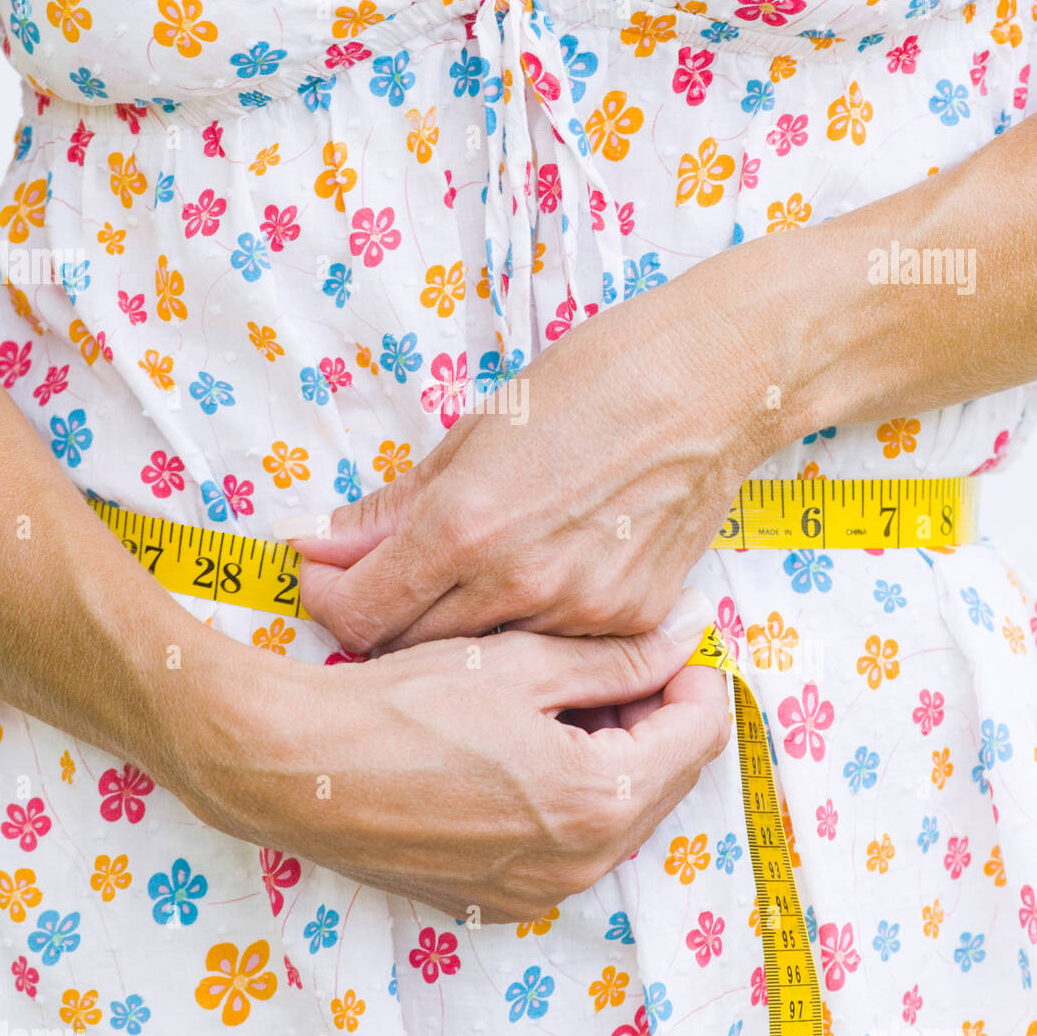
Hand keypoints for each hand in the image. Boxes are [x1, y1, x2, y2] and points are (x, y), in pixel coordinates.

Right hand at [170, 609, 729, 923]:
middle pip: (664, 778)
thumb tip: (692, 628)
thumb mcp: (521, 662)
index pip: (698, 734)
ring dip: (614, 752)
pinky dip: (572, 791)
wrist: (299, 767)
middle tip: (610, 658)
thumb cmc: (405, 705)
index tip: (666, 640)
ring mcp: (541, 889)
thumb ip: (619, 653)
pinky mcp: (500, 897)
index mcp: (599, 799)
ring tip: (562, 695)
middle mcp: (582, 862)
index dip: (691, 676)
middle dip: (652, 714)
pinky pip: (571, 840)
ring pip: (619, 811)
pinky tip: (526, 743)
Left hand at [292, 270, 776, 652]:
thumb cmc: (591, 381)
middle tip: (381, 578)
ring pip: (483, 654)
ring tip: (463, 574)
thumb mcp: (476, 431)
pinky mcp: (629, 623)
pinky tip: (532, 580)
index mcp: (466, 527)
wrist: (711, 385)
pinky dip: (527, 624)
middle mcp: (518, 584)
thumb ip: (395, 506)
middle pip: (411, 646)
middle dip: (382, 616)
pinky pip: (554, 646)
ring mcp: (580, 613)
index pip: (362, 611)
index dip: (327, 601)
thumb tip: (325, 544)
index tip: (325, 579)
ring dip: (453, 627)